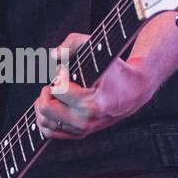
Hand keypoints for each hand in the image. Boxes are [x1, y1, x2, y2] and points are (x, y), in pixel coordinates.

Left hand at [34, 32, 153, 139]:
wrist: (135, 91)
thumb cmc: (118, 71)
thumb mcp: (101, 50)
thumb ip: (74, 43)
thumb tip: (52, 54)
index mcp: (92, 103)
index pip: (59, 89)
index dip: (59, 74)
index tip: (67, 69)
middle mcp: (86, 120)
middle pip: (46, 108)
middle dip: (46, 92)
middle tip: (55, 83)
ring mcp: (83, 129)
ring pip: (44, 122)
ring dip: (42, 105)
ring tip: (51, 93)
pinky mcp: (80, 133)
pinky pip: (50, 132)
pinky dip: (45, 119)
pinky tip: (52, 104)